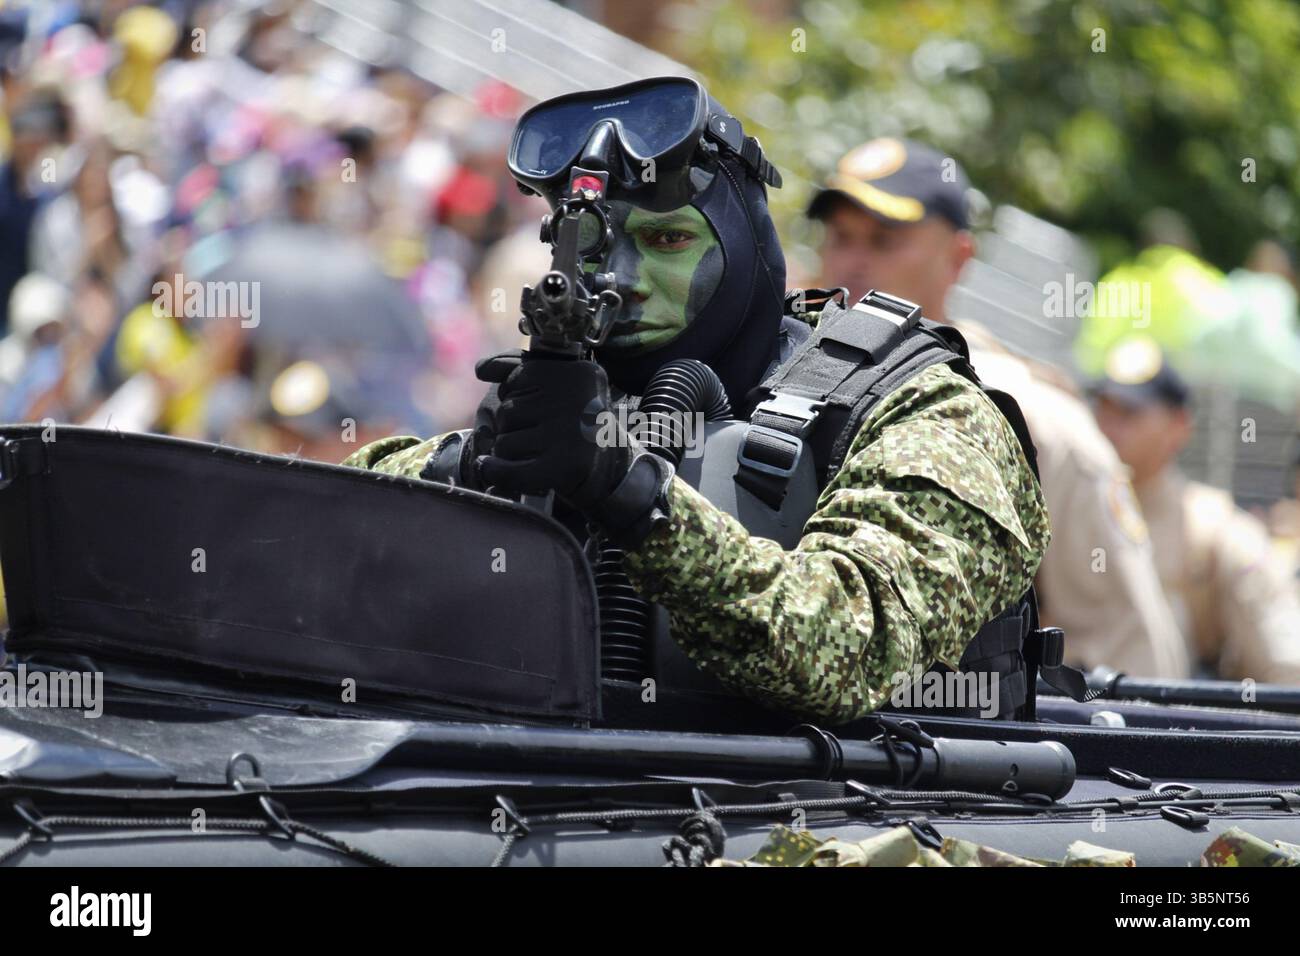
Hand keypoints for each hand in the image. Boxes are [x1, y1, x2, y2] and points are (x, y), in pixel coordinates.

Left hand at [474, 351, 631, 511]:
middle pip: (508, 410)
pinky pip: (508, 468)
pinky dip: (496, 472)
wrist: (612, 472)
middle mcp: (575, 399)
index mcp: (578, 373)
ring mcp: (567, 434)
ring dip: (511, 451)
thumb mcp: (558, 389)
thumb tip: (482, 368)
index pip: (516, 379)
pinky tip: (493, 469)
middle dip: (515, 427)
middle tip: (542, 437)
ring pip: (504, 440)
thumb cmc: (578, 426)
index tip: (541, 411)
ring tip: (538, 453)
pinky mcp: (561, 467)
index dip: (520, 399)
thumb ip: (519, 371)